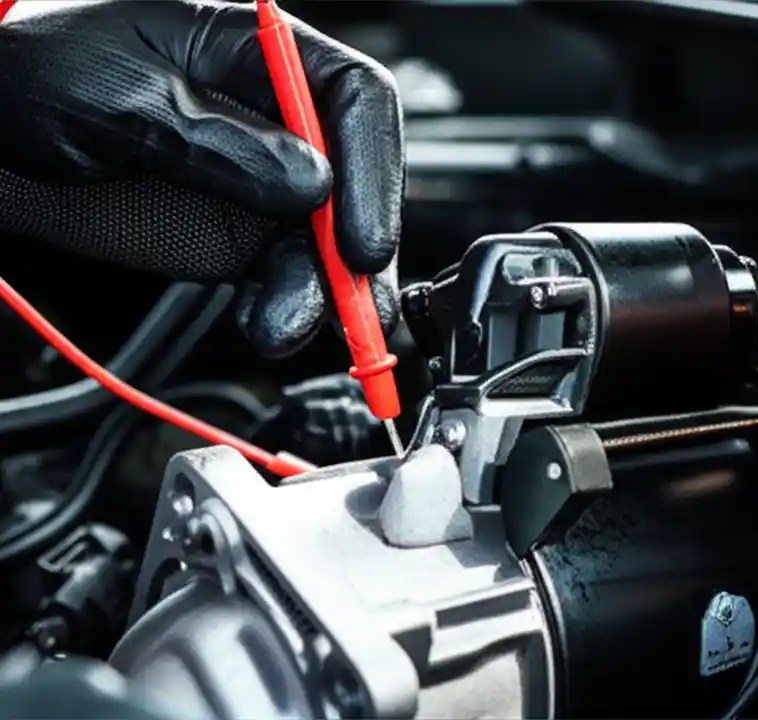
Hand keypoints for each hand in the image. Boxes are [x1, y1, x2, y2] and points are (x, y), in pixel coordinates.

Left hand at [0, 0, 402, 356]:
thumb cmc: (34, 72)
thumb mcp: (117, 94)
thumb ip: (216, 140)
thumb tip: (310, 185)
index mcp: (260, 54)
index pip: (354, 99)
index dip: (373, 169)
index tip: (359, 238)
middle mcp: (278, 120)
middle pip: (355, 179)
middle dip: (357, 247)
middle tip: (355, 301)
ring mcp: (263, 181)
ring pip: (327, 242)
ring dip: (323, 293)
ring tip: (287, 327)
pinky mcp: (240, 235)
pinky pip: (286, 276)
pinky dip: (288, 307)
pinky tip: (271, 325)